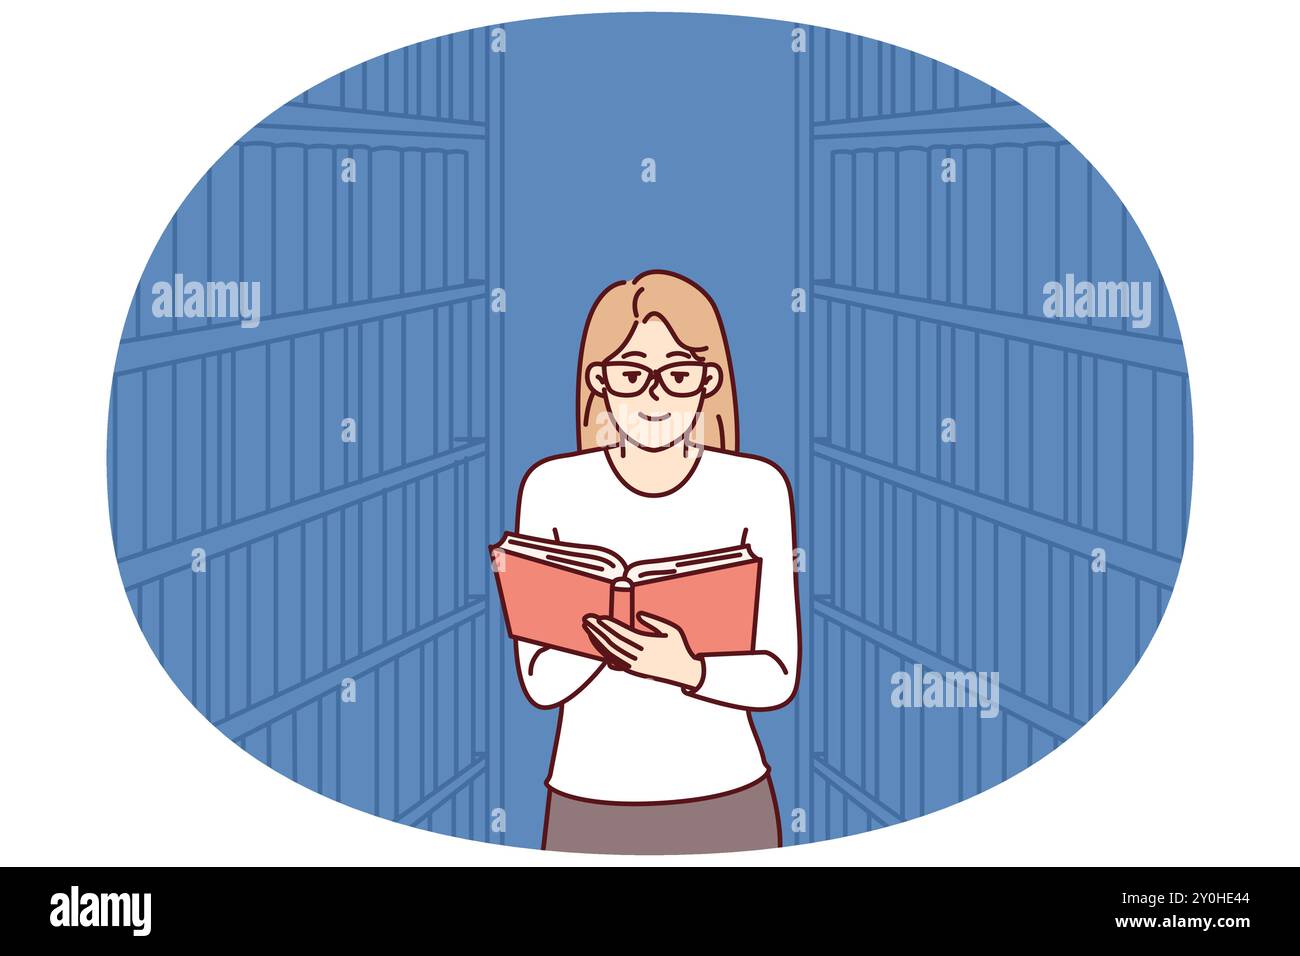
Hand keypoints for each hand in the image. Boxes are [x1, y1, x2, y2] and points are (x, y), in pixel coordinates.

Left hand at [582, 612, 703, 689]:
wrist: (686, 673)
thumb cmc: (680, 648)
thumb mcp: (671, 630)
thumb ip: (654, 621)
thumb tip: (638, 613)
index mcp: (649, 645)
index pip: (623, 634)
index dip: (610, 626)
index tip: (599, 618)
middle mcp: (640, 656)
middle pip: (614, 642)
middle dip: (599, 630)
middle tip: (587, 620)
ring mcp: (636, 665)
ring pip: (612, 652)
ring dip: (598, 640)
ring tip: (589, 630)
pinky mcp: (635, 671)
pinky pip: (616, 661)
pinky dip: (605, 652)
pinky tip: (598, 645)